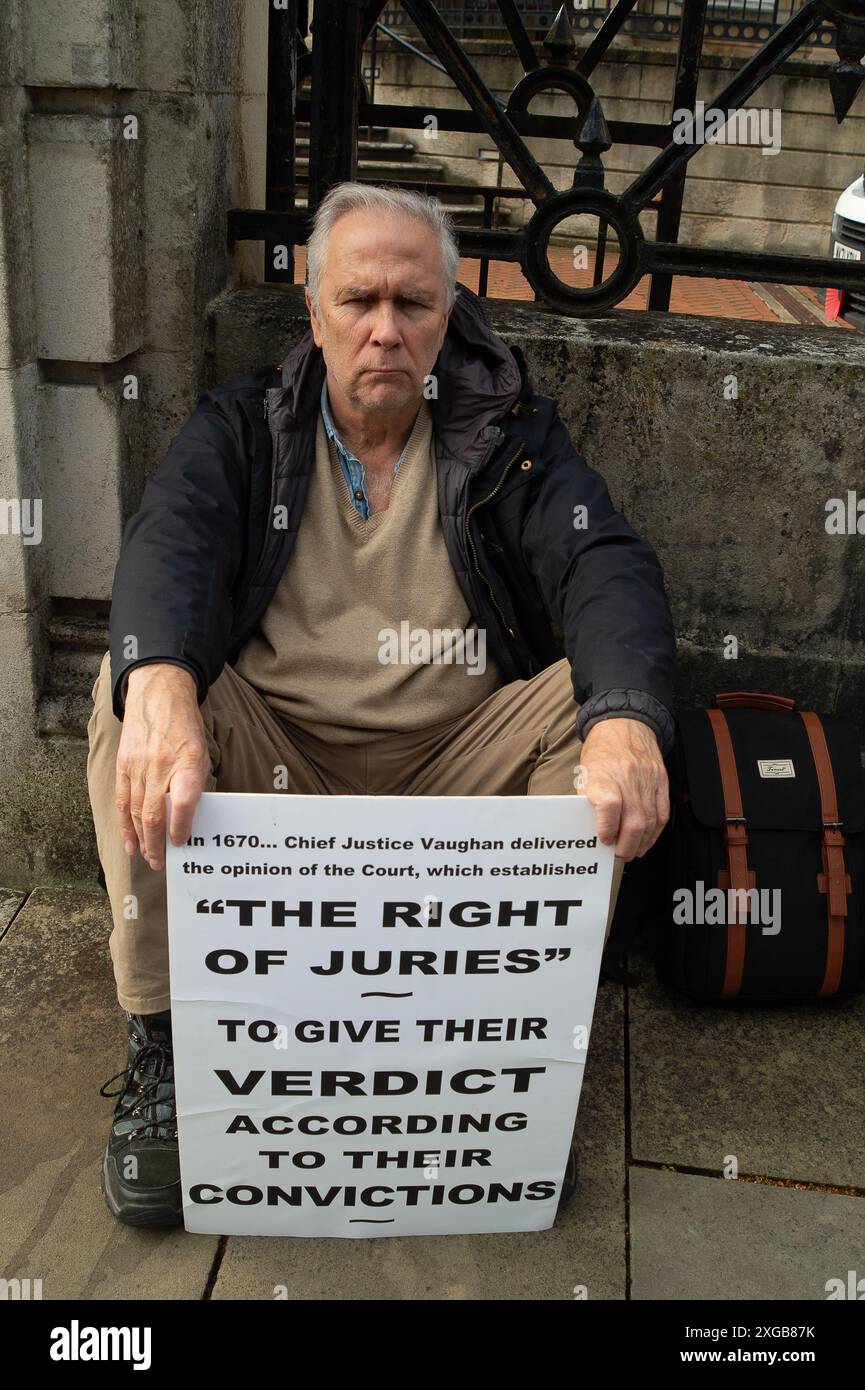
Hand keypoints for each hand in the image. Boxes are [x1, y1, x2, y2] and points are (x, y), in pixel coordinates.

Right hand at [115, 664, 211, 871]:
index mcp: (185, 762)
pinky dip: (125, 825)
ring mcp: (137, 766)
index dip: (181, 827)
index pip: (182, 802)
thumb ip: (196, 783)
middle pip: (154, 814)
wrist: (157, 694)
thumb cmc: (185, 727)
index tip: (181, 842)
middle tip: (161, 863)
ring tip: (149, 858)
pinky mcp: (122, 765)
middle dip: (157, 844)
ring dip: (142, 840)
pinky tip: (130, 843)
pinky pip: (123, 801)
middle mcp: (159, 766)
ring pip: (136, 812)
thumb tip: (191, 817)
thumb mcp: (202, 752)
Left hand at [576, 717, 668, 860]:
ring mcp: (648, 779)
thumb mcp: (585, 773)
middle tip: (619, 854)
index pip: (609, 806)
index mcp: (605, 774)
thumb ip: (589, 801)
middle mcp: (629, 778)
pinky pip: (663, 813)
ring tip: (633, 851)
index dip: (607, 828)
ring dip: (642, 843)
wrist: (625, 723)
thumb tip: (592, 829)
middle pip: (634, 821)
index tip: (603, 839)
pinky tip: (647, 839)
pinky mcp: (662, 781)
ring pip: (651, 821)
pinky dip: (656, 832)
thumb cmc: (601, 751)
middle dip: (627, 846)